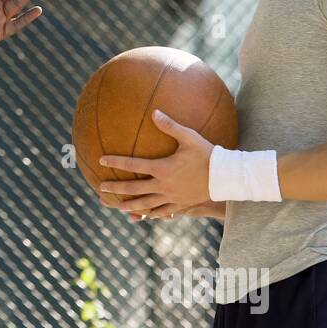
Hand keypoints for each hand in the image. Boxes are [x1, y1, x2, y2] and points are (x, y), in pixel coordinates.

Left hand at [95, 110, 214, 219]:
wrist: (225, 177)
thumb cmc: (207, 154)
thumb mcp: (189, 137)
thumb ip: (170, 125)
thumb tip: (154, 111)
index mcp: (162, 168)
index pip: (133, 164)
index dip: (116, 162)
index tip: (101, 160)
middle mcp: (163, 185)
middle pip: (134, 189)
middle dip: (116, 189)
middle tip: (100, 188)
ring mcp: (171, 198)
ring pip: (145, 204)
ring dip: (128, 206)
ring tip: (115, 206)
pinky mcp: (180, 205)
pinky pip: (161, 212)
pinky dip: (150, 214)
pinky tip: (142, 216)